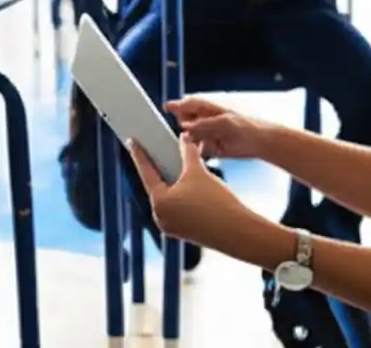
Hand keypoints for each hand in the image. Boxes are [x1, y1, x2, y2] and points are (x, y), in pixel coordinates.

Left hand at [129, 135, 248, 245]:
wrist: (238, 232)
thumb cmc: (216, 201)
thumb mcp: (198, 172)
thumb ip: (187, 152)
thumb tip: (184, 138)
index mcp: (158, 202)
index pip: (146, 172)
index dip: (139, 154)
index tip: (132, 141)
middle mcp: (160, 217)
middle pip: (157, 186)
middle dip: (159, 168)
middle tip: (155, 151)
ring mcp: (171, 227)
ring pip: (168, 198)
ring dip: (172, 182)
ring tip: (174, 165)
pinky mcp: (183, 232)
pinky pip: (177, 208)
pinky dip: (180, 195)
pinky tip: (186, 185)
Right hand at [168, 97, 272, 158]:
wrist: (262, 143)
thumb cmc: (248, 126)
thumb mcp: (225, 123)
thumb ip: (204, 124)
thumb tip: (185, 126)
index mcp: (210, 109)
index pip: (189, 104)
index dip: (178, 105)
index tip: (167, 107)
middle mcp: (207, 121)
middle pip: (186, 121)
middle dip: (183, 126)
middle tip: (184, 133)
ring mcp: (209, 135)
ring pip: (191, 138)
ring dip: (189, 142)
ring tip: (188, 146)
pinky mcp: (212, 149)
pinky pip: (198, 151)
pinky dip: (196, 154)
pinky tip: (198, 155)